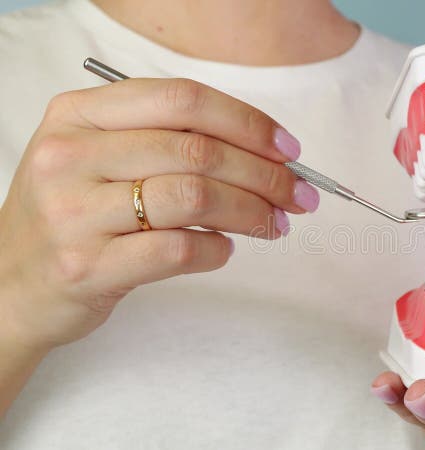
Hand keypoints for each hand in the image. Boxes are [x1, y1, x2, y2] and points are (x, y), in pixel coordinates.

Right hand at [0, 78, 318, 351]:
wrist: (12, 285)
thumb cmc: (75, 215)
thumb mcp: (99, 157)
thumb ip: (168, 141)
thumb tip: (267, 153)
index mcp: (79, 114)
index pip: (182, 100)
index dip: (247, 122)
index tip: (289, 149)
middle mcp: (71, 155)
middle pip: (197, 150)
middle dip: (265, 173)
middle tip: (299, 194)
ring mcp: (74, 213)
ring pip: (194, 197)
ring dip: (252, 211)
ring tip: (275, 224)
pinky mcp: (87, 267)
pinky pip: (178, 250)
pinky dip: (217, 250)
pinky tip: (225, 250)